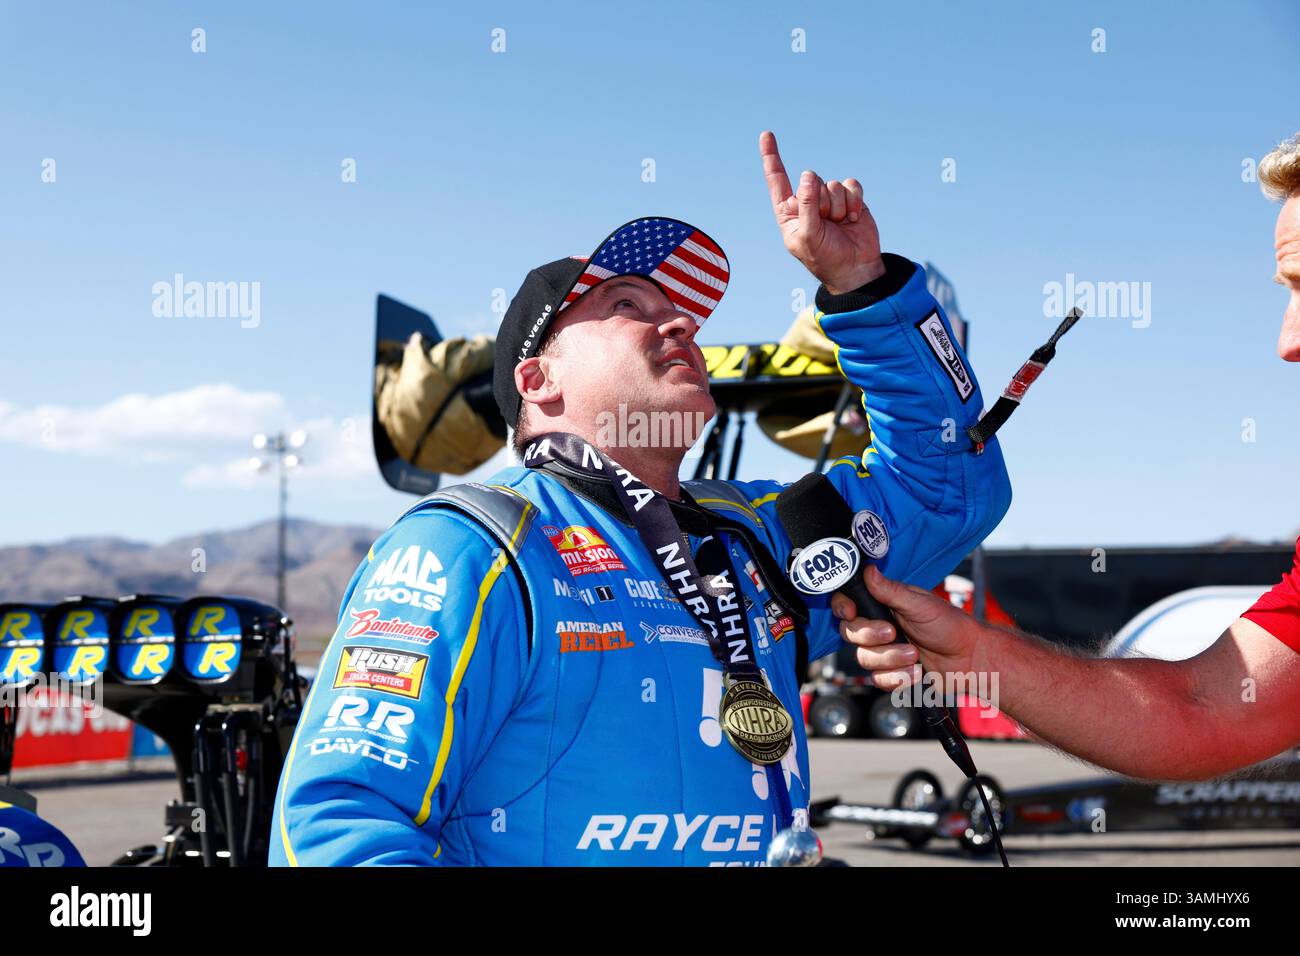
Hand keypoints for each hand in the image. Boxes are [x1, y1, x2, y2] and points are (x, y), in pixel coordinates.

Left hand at [760, 130, 884, 293]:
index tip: (766, 135)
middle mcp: (807, 201)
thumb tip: (808, 176)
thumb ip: (806, 205)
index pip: (777, 180)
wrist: (855, 268)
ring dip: (839, 207)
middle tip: (826, 225)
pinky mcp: (849, 197)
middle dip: (822, 203)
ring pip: (832, 184)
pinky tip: (853, 218)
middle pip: (811, 181)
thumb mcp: (808, 235)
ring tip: (840, 225)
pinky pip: (850, 184)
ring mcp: (828, 199)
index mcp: (789, 211)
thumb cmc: (825, 257)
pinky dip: (854, 201)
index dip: (771, 157)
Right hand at [831, 566, 982, 689]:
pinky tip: (916, 671)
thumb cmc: (950, 626)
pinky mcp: (891, 673)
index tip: (852, 612)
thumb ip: (891, 591)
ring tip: (915, 656)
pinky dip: (897, 677)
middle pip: (850, 633)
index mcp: (883, 605)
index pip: (847, 604)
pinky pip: (878, 679)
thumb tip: (869, 570)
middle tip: (894, 633)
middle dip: (871, 636)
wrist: (970, 659)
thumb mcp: (920, 604)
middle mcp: (878, 627)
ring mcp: (884, 651)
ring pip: (863, 658)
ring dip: (890, 659)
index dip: (843, 608)